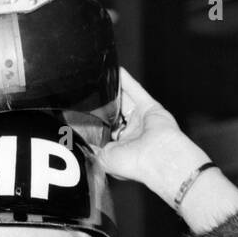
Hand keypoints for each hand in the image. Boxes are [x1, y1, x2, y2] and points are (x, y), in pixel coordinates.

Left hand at [97, 67, 210, 208]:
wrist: (157, 159)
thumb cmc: (134, 165)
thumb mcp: (103, 160)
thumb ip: (92, 149)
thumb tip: (79, 143)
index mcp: (121, 148)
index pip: (105, 131)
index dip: (95, 121)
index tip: (83, 113)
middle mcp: (132, 134)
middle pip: (115, 112)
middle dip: (104, 103)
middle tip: (91, 93)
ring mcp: (142, 120)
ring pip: (125, 100)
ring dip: (114, 89)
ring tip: (101, 79)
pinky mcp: (150, 108)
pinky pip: (136, 91)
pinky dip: (127, 81)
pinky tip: (117, 71)